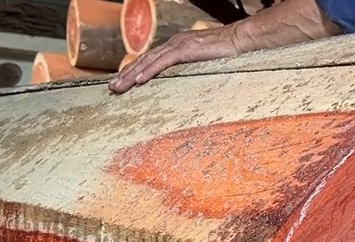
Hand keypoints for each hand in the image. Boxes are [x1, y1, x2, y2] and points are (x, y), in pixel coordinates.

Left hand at [109, 26, 244, 93]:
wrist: (241, 40)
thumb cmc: (227, 53)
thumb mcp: (204, 64)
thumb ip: (192, 70)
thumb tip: (185, 84)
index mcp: (177, 47)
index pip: (150, 60)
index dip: (134, 71)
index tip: (123, 83)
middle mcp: (174, 43)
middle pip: (144, 60)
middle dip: (127, 74)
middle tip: (112, 88)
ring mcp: (179, 45)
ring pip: (149, 61)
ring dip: (132, 74)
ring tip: (120, 86)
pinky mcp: (186, 49)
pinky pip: (163, 62)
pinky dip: (149, 71)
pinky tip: (139, 80)